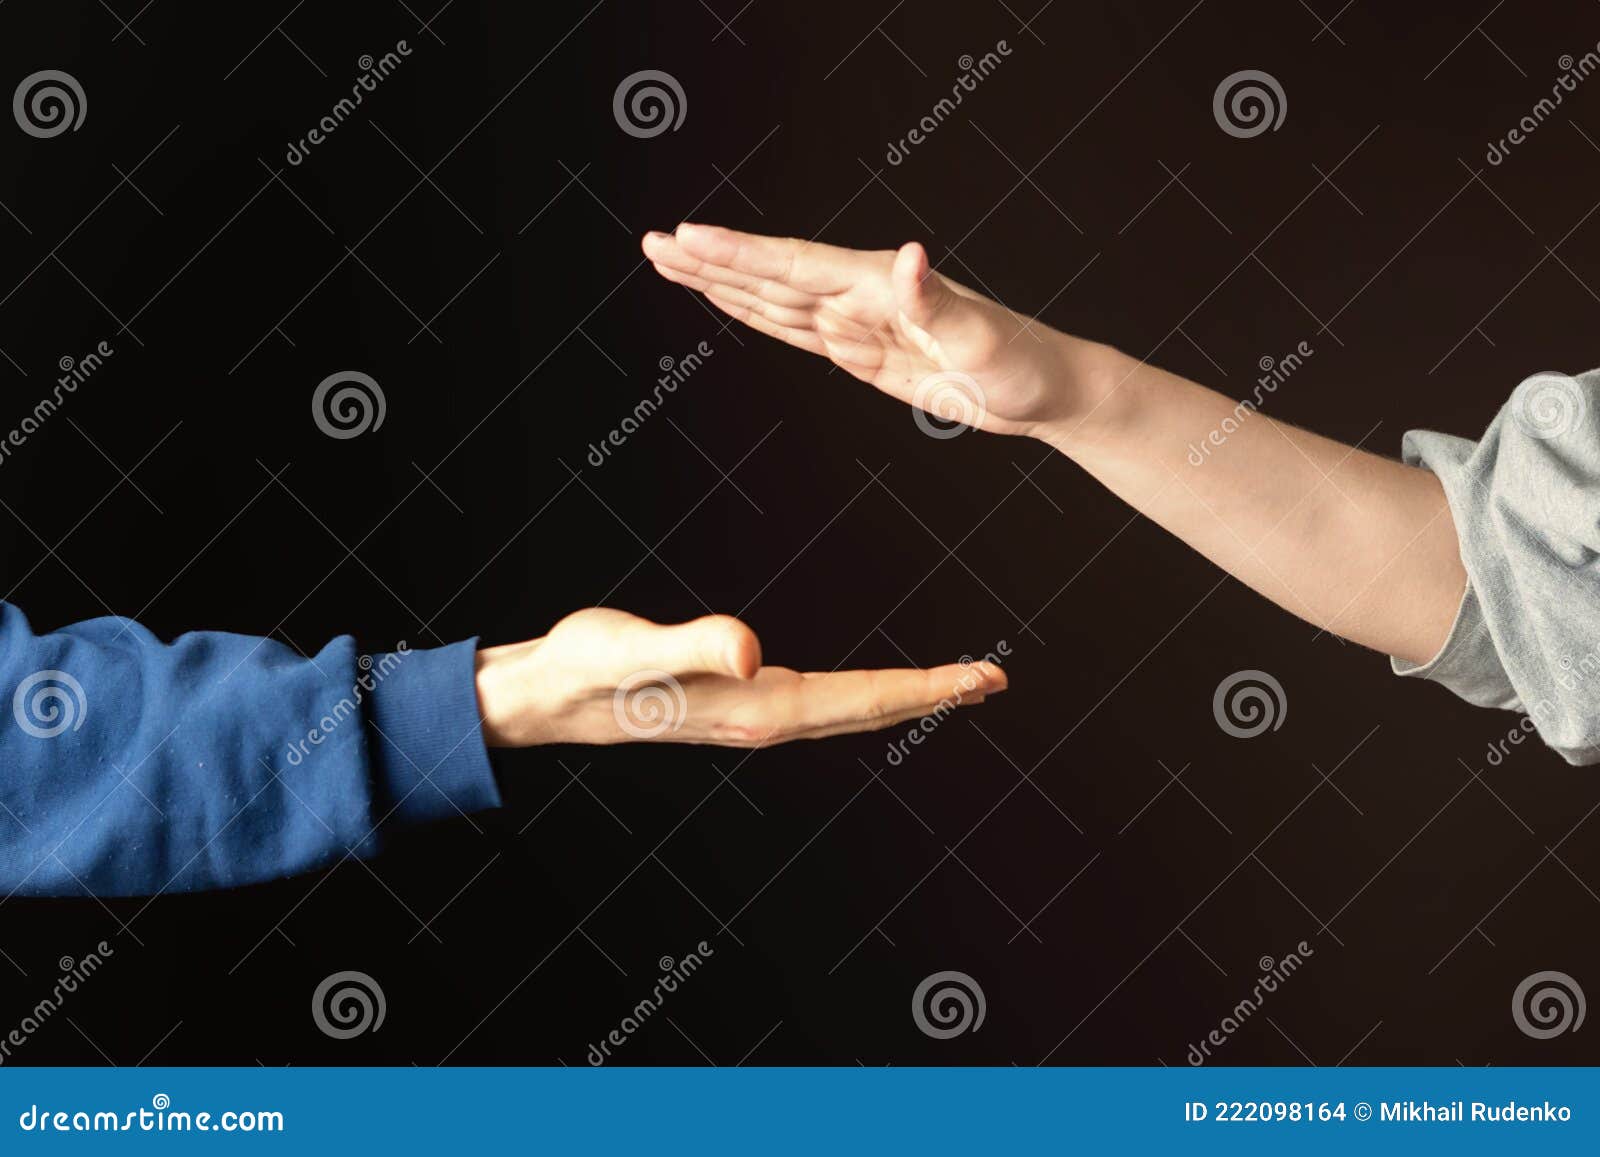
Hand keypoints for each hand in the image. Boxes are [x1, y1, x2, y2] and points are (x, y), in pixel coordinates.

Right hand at [475, 607, 1005, 747]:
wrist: (542, 696)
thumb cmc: (580, 669)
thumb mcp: (631, 648)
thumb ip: (693, 646)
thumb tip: (753, 650)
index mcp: (753, 708)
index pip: (859, 699)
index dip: (924, 688)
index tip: (984, 677)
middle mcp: (761, 719)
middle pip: (865, 711)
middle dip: (930, 696)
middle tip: (992, 680)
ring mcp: (748, 715)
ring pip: (845, 710)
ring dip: (899, 696)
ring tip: (948, 684)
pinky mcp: (733, 702)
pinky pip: (817, 703)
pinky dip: (858, 692)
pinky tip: (865, 685)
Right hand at [642, 223, 1111, 437]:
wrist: (1042, 387)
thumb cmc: (1020, 363)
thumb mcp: (982, 338)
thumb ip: (937, 301)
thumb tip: (910, 258)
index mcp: (880, 284)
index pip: (795, 266)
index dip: (739, 254)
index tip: (688, 238)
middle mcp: (861, 295)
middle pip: (769, 276)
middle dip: (711, 261)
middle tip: (655, 243)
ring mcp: (857, 322)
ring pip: (773, 301)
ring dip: (722, 283)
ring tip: (674, 262)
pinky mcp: (861, 351)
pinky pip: (796, 332)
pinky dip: (758, 315)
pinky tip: (731, 301)